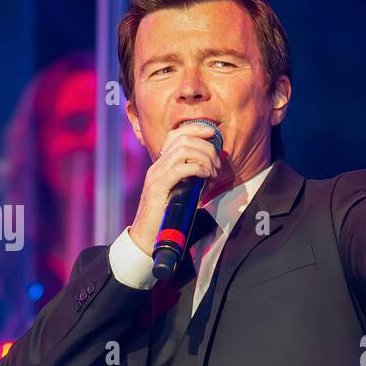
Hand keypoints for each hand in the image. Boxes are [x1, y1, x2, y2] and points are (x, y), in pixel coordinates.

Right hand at [127, 121, 224, 255]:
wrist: (147, 237)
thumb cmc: (167, 217)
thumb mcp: (183, 193)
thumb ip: (194, 179)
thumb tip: (213, 169)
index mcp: (161, 165)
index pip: (175, 135)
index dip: (195, 128)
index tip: (213, 132)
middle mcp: (157, 166)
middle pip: (182, 139)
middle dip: (206, 148)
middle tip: (218, 165)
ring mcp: (156, 175)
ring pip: (183, 151)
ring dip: (204, 158)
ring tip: (213, 173)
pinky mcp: (158, 187)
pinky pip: (180, 168)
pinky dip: (198, 168)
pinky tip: (207, 176)